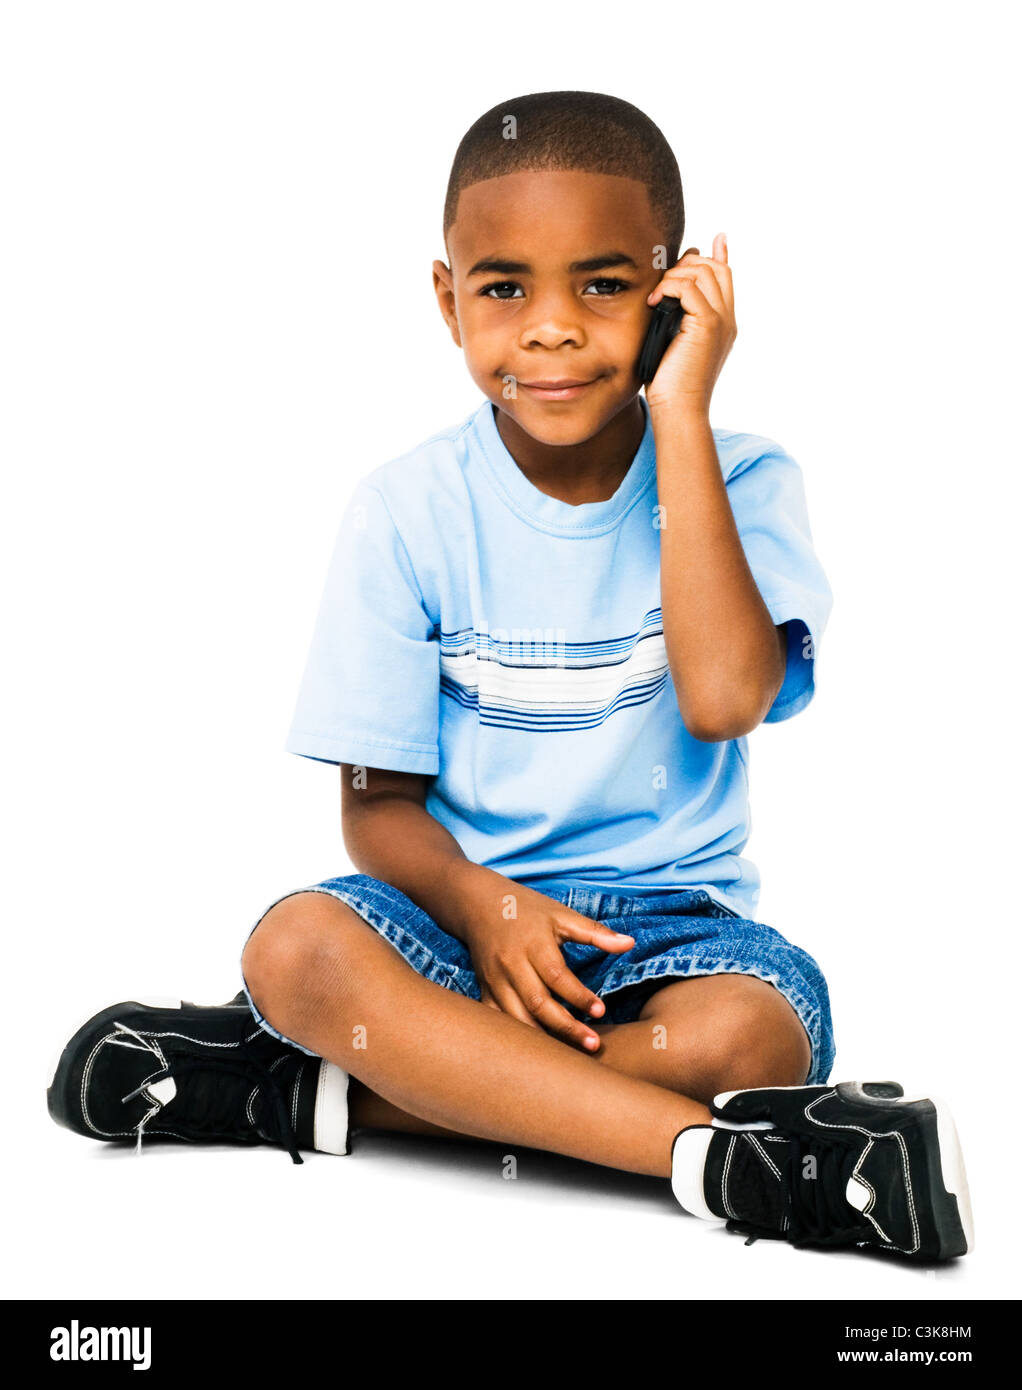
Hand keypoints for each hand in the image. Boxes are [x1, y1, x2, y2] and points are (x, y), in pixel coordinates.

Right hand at [459, 879, 634, 1052]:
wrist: (478, 905)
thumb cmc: (526, 910)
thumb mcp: (561, 914)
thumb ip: (594, 932)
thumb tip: (630, 943)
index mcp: (533, 944)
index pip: (557, 976)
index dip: (579, 995)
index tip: (602, 1011)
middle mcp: (511, 965)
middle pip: (538, 1003)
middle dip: (566, 1027)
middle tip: (594, 1044)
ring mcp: (495, 981)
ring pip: (517, 1018)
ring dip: (543, 1039)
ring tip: (570, 1056)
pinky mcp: (485, 991)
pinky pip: (499, 1021)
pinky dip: (518, 1038)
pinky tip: (540, 1051)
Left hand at [644, 232, 735, 415]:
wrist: (679, 410)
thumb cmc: (669, 386)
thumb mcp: (670, 346)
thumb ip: (673, 320)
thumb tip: (661, 300)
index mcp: (723, 324)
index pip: (726, 277)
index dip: (718, 255)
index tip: (709, 241)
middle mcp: (727, 320)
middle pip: (716, 268)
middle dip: (687, 264)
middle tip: (663, 281)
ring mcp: (720, 321)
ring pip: (703, 272)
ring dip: (674, 276)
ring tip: (655, 297)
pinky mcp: (708, 325)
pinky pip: (689, 287)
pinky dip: (668, 287)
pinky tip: (654, 302)